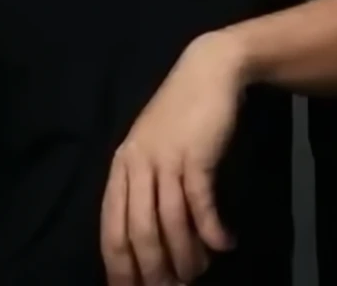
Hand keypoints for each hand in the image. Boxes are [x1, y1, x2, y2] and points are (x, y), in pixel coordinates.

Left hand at [100, 32, 244, 285]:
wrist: (208, 71)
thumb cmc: (180, 114)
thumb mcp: (152, 148)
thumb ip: (145, 188)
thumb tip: (149, 243)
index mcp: (122, 166)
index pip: (111, 229)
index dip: (120, 268)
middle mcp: (138, 163)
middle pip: (138, 233)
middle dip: (154, 271)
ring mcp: (166, 157)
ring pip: (170, 223)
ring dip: (186, 257)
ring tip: (200, 271)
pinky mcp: (196, 154)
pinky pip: (200, 204)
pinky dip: (212, 231)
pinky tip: (224, 243)